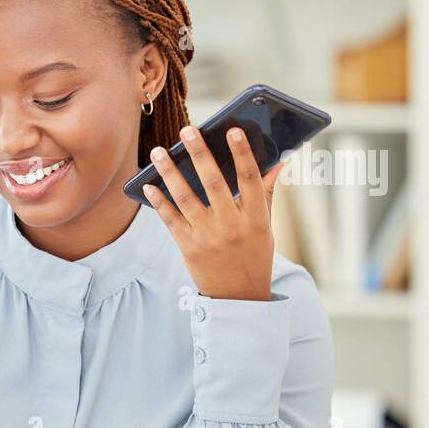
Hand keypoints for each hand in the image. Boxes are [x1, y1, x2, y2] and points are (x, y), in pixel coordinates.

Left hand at [142, 125, 284, 301]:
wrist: (239, 297)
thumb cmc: (253, 255)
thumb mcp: (266, 227)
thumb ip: (267, 194)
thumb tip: (279, 163)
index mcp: (255, 218)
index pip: (250, 179)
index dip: (242, 153)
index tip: (232, 130)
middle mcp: (232, 226)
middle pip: (214, 184)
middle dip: (199, 155)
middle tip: (186, 131)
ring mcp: (208, 238)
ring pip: (186, 198)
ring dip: (170, 173)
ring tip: (159, 151)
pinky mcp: (188, 248)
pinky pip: (170, 220)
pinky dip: (159, 202)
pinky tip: (149, 184)